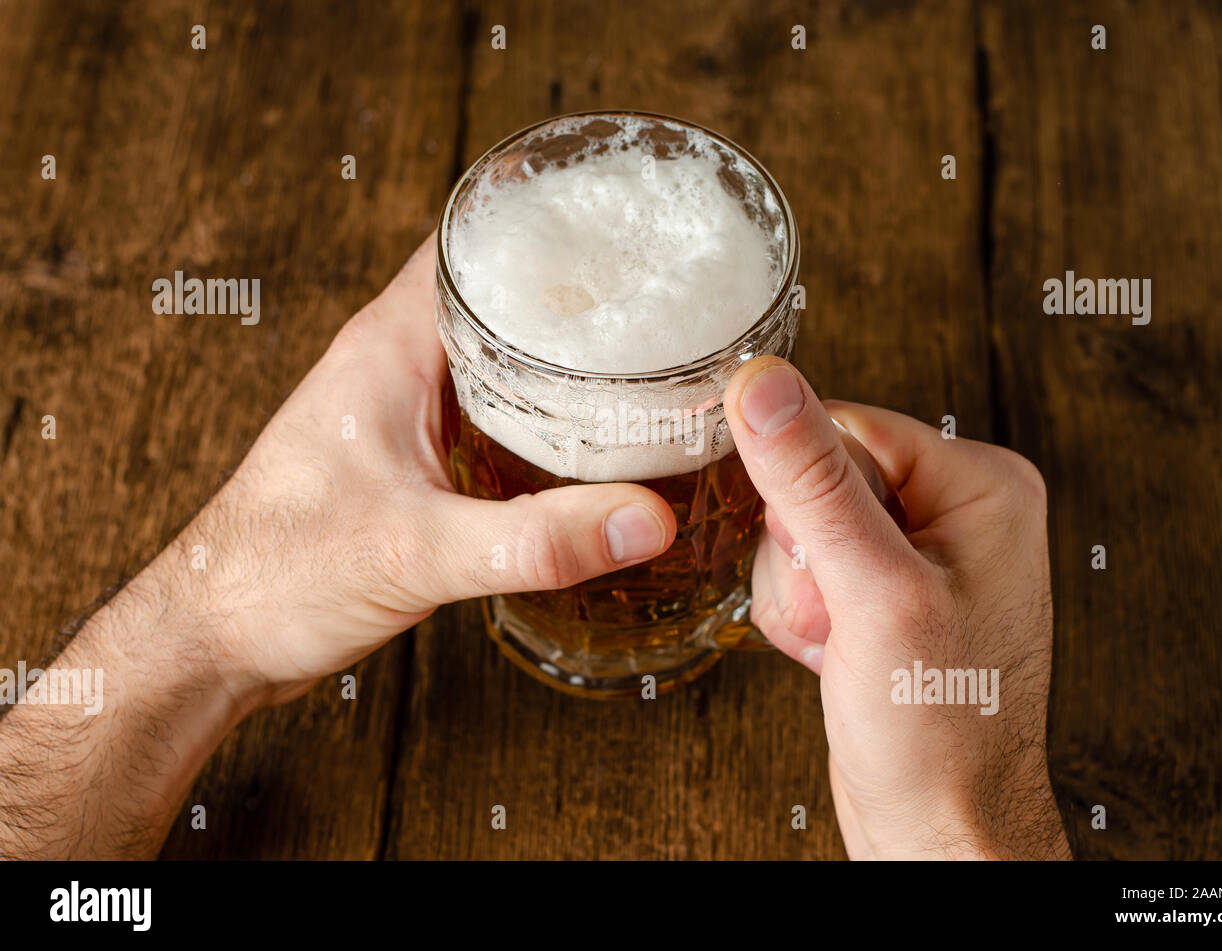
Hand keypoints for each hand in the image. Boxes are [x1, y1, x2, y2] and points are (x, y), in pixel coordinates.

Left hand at [163, 243, 676, 708]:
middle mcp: (390, 362)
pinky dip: (533, 407)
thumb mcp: (420, 553)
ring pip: (490, 352)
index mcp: (387, 348)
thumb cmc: (279, 575)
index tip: (619, 220)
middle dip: (572, 288)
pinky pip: (482, 405)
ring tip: (637, 355)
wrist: (216, 635)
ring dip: (553, 350)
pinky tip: (577, 436)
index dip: (544, 220)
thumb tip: (646, 520)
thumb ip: (536, 539)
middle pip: (493, 292)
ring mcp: (396, 408)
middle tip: (658, 293)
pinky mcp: (404, 456)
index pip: (469, 242)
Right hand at [724, 356, 1069, 859]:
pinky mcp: (881, 592)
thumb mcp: (874, 592)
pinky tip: (835, 656)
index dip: (804, 491)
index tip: (819, 556)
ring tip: (842, 643)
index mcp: (982, 484)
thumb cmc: (941, 729)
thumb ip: (813, 482)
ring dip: (798, 593)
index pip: (847, 426)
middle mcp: (954, 510)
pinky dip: (800, 616)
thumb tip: (765, 384)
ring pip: (798, 528)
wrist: (940, 829)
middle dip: (803, 555)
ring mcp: (915, 554)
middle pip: (816, 478)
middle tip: (843, 613)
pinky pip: (803, 570)